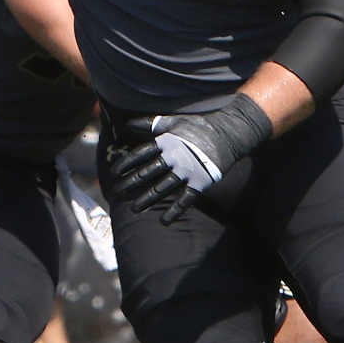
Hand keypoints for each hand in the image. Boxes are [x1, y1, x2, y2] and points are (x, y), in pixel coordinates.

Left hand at [109, 96, 272, 223]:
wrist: (229, 134)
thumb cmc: (199, 126)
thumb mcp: (174, 121)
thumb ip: (151, 124)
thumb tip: (129, 124)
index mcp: (166, 142)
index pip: (140, 154)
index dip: (125, 164)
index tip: (114, 173)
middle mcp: (174, 157)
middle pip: (147, 173)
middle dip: (130, 183)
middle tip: (117, 193)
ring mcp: (187, 171)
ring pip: (162, 188)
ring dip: (147, 199)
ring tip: (134, 209)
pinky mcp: (200, 183)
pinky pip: (184, 200)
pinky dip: (174, 211)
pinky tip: (163, 221)